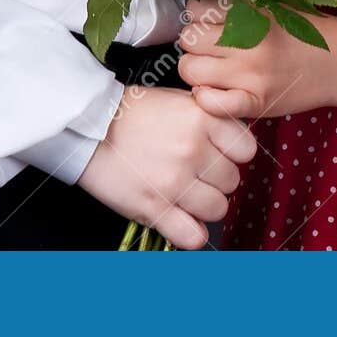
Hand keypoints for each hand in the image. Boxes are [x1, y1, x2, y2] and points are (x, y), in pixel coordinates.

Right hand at [74, 83, 256, 248]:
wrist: (91, 127)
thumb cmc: (134, 112)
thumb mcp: (179, 100)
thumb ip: (210, 117)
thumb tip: (233, 142)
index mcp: (203, 118)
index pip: (246, 149)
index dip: (234, 154)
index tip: (220, 155)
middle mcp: (193, 148)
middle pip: (232, 181)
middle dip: (217, 180)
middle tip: (197, 175)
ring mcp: (175, 180)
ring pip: (218, 208)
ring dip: (205, 206)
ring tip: (186, 195)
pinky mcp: (155, 207)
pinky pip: (194, 236)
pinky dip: (192, 234)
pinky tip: (181, 221)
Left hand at [177, 0, 336, 118]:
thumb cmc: (302, 32)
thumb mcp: (271, 7)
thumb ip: (237, 7)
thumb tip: (195, 9)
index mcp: (251, 13)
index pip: (196, 8)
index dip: (197, 15)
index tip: (206, 22)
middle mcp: (248, 41)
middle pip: (187, 39)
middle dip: (192, 43)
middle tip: (207, 48)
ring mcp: (251, 74)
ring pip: (190, 70)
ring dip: (195, 70)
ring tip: (210, 70)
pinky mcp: (256, 103)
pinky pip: (212, 103)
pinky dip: (206, 99)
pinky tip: (214, 92)